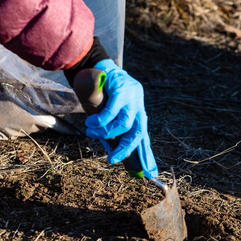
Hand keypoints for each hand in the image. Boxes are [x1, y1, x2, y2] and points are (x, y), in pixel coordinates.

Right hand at [84, 59, 157, 178]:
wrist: (98, 67)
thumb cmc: (103, 93)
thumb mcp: (110, 113)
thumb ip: (113, 129)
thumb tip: (112, 150)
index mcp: (138, 113)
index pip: (144, 136)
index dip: (146, 155)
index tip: (149, 173)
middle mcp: (139, 106)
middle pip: (139, 133)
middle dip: (126, 148)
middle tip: (112, 159)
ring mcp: (132, 97)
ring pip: (124, 124)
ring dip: (106, 132)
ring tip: (91, 132)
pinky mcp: (122, 90)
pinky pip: (112, 111)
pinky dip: (101, 120)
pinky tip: (91, 123)